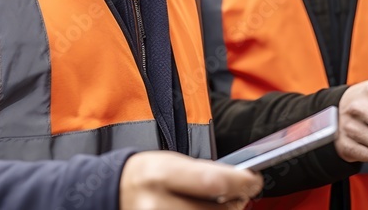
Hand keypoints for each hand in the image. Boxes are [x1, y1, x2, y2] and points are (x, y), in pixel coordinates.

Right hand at [119, 151, 262, 209]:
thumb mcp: (171, 163)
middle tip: (239, 195)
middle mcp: (157, 205)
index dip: (240, 182)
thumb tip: (239, 183)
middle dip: (234, 204)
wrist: (114, 193)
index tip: (253, 180)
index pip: (213, 181)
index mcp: (161, 176)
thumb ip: (203, 173)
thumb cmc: (146, 176)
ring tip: (222, 205)